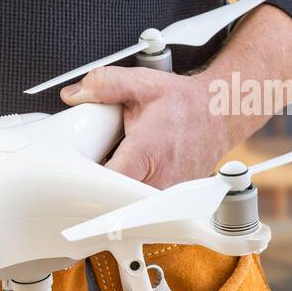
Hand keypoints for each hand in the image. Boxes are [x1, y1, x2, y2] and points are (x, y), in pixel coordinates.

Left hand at [59, 67, 254, 187]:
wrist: (220, 113)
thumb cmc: (185, 103)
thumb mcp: (142, 84)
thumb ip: (104, 84)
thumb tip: (74, 94)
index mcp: (146, 154)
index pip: (108, 185)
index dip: (85, 186)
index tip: (71, 184)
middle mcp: (158, 180)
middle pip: (112, 200)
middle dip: (95, 187)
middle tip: (87, 170)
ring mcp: (166, 195)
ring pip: (126, 206)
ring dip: (112, 192)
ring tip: (111, 169)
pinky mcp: (170, 201)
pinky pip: (140, 205)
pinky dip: (128, 194)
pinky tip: (128, 175)